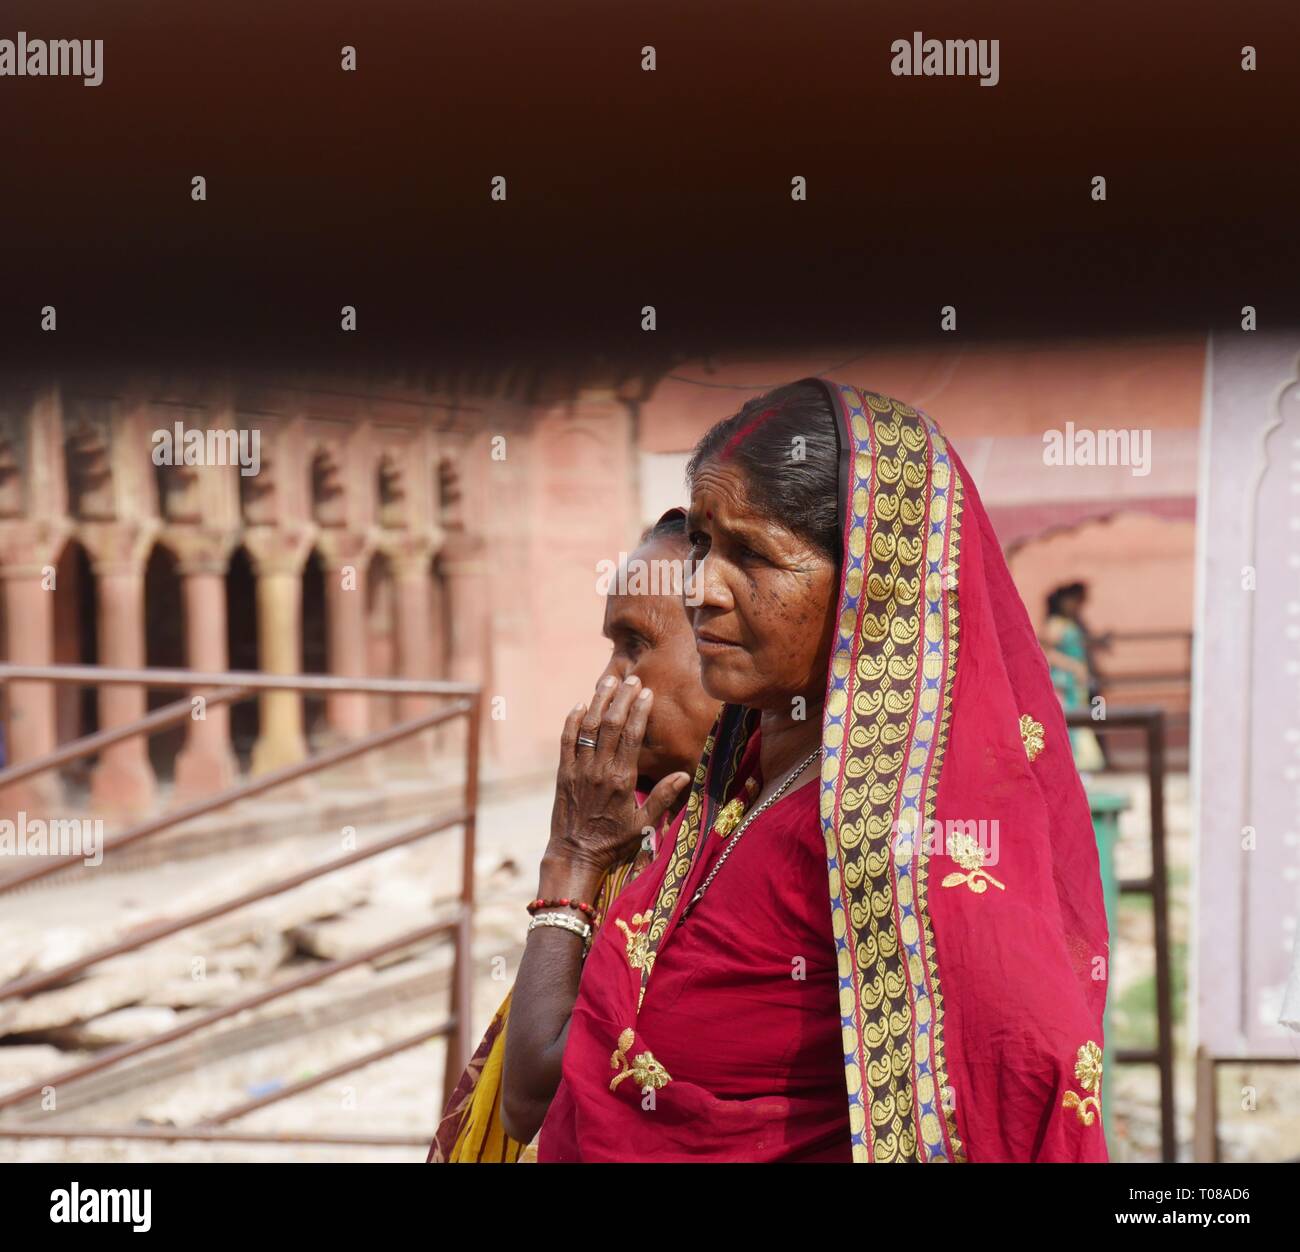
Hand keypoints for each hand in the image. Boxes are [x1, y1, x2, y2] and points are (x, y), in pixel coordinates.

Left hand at [545, 674, 689, 877]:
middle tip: (632, 678)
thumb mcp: (644, 824)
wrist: (575, 853)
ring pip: (589, 727)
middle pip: (611, 724)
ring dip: (599, 702)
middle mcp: (599, 769)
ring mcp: (578, 769)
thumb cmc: (613, 841)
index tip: (647, 692)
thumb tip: (685, 774)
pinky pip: (566, 740)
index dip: (639, 711)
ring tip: (609, 681)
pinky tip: (581, 704)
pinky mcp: (562, 772)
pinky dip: (572, 720)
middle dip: (621, 698)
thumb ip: (663, 798)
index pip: (632, 736)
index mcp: (622, 779)